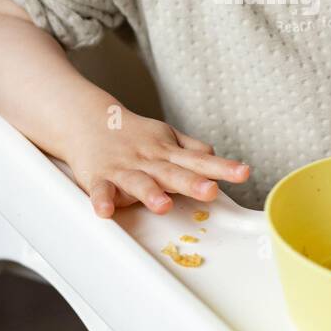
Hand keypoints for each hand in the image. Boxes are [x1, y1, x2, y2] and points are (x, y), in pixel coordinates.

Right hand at [64, 107, 249, 217]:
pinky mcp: (99, 177)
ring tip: (163, 206)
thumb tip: (215, 156)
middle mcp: (148, 160)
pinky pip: (101, 191)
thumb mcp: (166, 136)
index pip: (200, 160)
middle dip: (192, 183)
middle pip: (173, 172)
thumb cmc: (132, 134)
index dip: (222, 168)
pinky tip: (107, 210)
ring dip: (150, 194)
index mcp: (167, 152)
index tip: (243, 173)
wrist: (87, 120)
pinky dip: (102, 200)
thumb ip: (191, 149)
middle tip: (210, 191)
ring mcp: (124, 169)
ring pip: (138, 182)